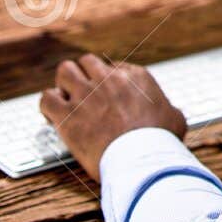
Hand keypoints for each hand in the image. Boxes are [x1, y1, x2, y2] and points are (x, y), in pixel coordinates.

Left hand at [40, 54, 186, 179]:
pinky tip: (52, 116)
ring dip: (64, 83)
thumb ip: (168, 110)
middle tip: (83, 93)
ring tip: (66, 99)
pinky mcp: (68, 115)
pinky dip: (48, 105)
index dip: (108, 82)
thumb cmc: (161, 142)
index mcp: (135, 77)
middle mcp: (108, 79)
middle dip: (84, 75)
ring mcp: (86, 95)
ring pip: (64, 71)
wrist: (143, 159)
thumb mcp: (175, 119)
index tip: (106, 95)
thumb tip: (171, 113)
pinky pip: (47, 98)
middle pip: (87, 62)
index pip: (113, 67)